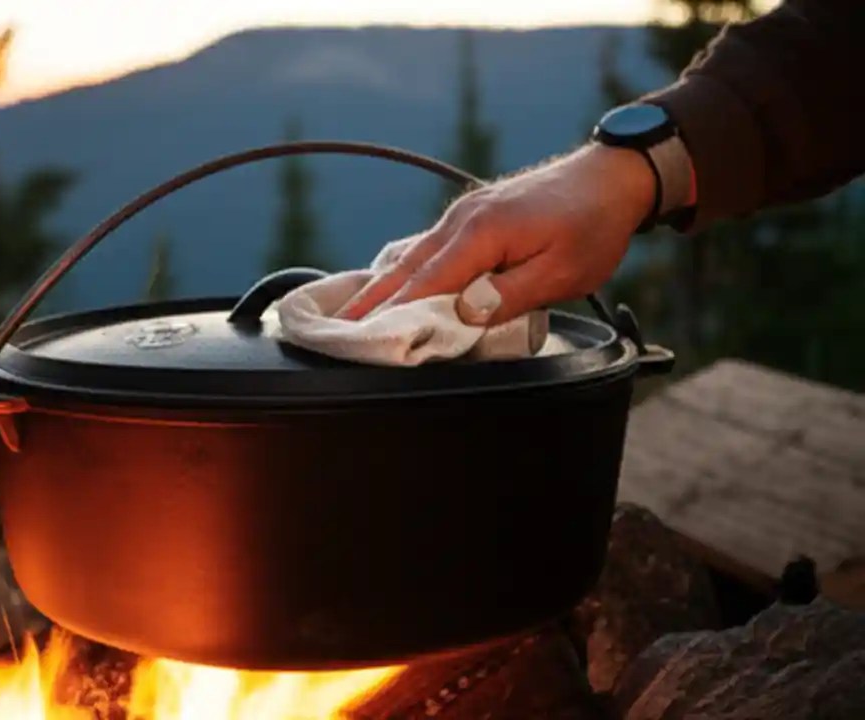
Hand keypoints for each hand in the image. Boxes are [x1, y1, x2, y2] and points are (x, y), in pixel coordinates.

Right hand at [335, 143, 657, 324]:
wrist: (611, 177)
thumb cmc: (592, 226)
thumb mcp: (561, 271)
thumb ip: (509, 293)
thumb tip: (461, 312)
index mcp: (480, 234)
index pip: (424, 285)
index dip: (392, 317)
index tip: (364, 343)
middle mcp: (460, 221)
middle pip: (403, 270)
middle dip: (368, 302)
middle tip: (334, 332)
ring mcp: (461, 216)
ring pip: (409, 258)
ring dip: (379, 287)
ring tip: (348, 315)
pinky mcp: (469, 217)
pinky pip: (424, 248)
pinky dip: (400, 270)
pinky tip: (387, 284)